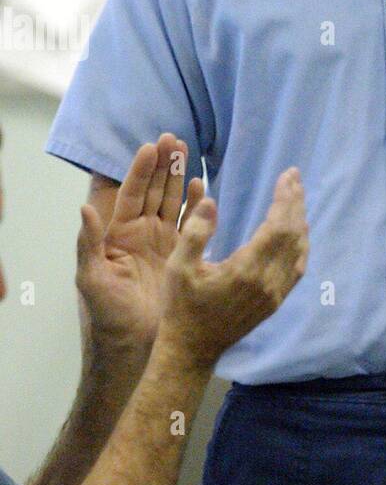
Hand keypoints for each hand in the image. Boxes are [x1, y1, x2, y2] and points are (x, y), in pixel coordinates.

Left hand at [77, 134, 203, 348]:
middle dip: (163, 165)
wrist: (136, 345)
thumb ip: (87, 243)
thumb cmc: (108, 315)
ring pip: (173, 202)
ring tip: (187, 151)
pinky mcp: (183, 256)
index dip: (141, 170)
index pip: (131, 194)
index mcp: (118, 235)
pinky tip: (202, 186)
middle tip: (174, 139)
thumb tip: (84, 208)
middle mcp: (141, 234)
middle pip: (154, 191)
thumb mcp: (91, 278)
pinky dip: (197, 205)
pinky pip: (191, 224)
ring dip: (180, 177)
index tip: (151, 147)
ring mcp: (163, 244)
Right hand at [157, 168, 307, 369]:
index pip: (278, 226)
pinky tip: (298, 234)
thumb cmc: (181, 306)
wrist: (192, 349)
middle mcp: (268, 282)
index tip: (288, 176)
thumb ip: (194, 233)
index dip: (286, 199)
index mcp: (246, 270)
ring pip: (299, 252)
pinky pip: (297, 270)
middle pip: (294, 235)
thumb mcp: (177, 267)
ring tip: (297, 198)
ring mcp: (275, 294)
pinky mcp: (275, 302)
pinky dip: (301, 246)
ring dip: (300, 222)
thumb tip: (211, 201)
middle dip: (296, 203)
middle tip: (295, 178)